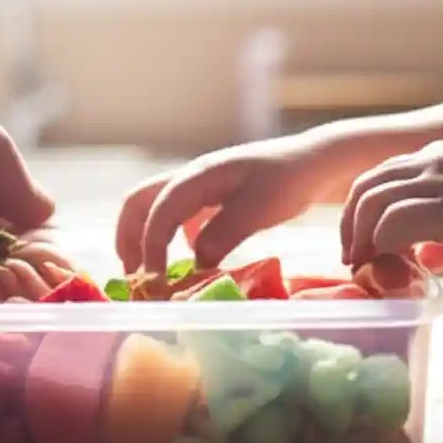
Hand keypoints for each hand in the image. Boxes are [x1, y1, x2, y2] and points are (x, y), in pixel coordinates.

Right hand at [116, 135, 337, 272]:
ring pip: (154, 207)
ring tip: (148, 272)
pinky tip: (186, 262)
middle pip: (140, 201)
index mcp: (199, 176)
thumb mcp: (258, 210)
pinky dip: (170, 239)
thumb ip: (223, 234)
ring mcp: (199, 187)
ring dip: (144, 237)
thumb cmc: (289, 181)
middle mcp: (191, 178)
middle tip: (134, 274)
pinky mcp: (211, 199)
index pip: (159, 210)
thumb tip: (194, 263)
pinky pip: (178, 217)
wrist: (314, 163)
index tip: (153, 279)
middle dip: (129, 236)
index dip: (151, 246)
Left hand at [341, 141, 442, 268]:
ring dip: (361, 238)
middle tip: (351, 258)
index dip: (362, 208)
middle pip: (366, 186)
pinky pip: (392, 225)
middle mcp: (435, 160)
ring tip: (363, 267)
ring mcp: (441, 182)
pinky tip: (390, 267)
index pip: (381, 174)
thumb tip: (424, 259)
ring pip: (371, 203)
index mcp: (442, 155)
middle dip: (351, 223)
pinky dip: (381, 247)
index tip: (361, 241)